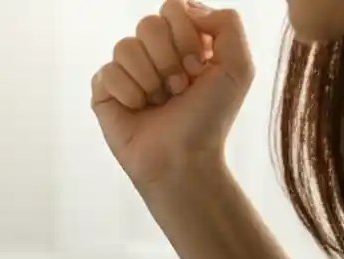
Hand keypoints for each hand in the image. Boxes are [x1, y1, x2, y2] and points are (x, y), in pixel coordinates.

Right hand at [92, 0, 254, 185]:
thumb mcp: (238, 67)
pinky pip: (108, 71)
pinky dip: (128, 93)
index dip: (186, 37)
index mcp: (183, 40)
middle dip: (168, 60)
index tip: (198, 71)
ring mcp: (127, 69)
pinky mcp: (104, 90)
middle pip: (148, 23)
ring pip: (126, 46)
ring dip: (149, 79)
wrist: (182, 159)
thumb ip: (227, 23)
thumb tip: (185, 8)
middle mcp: (153, 51)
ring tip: (159, 102)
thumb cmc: (209, 119)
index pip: (173, 8)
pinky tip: (138, 110)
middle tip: (179, 90)